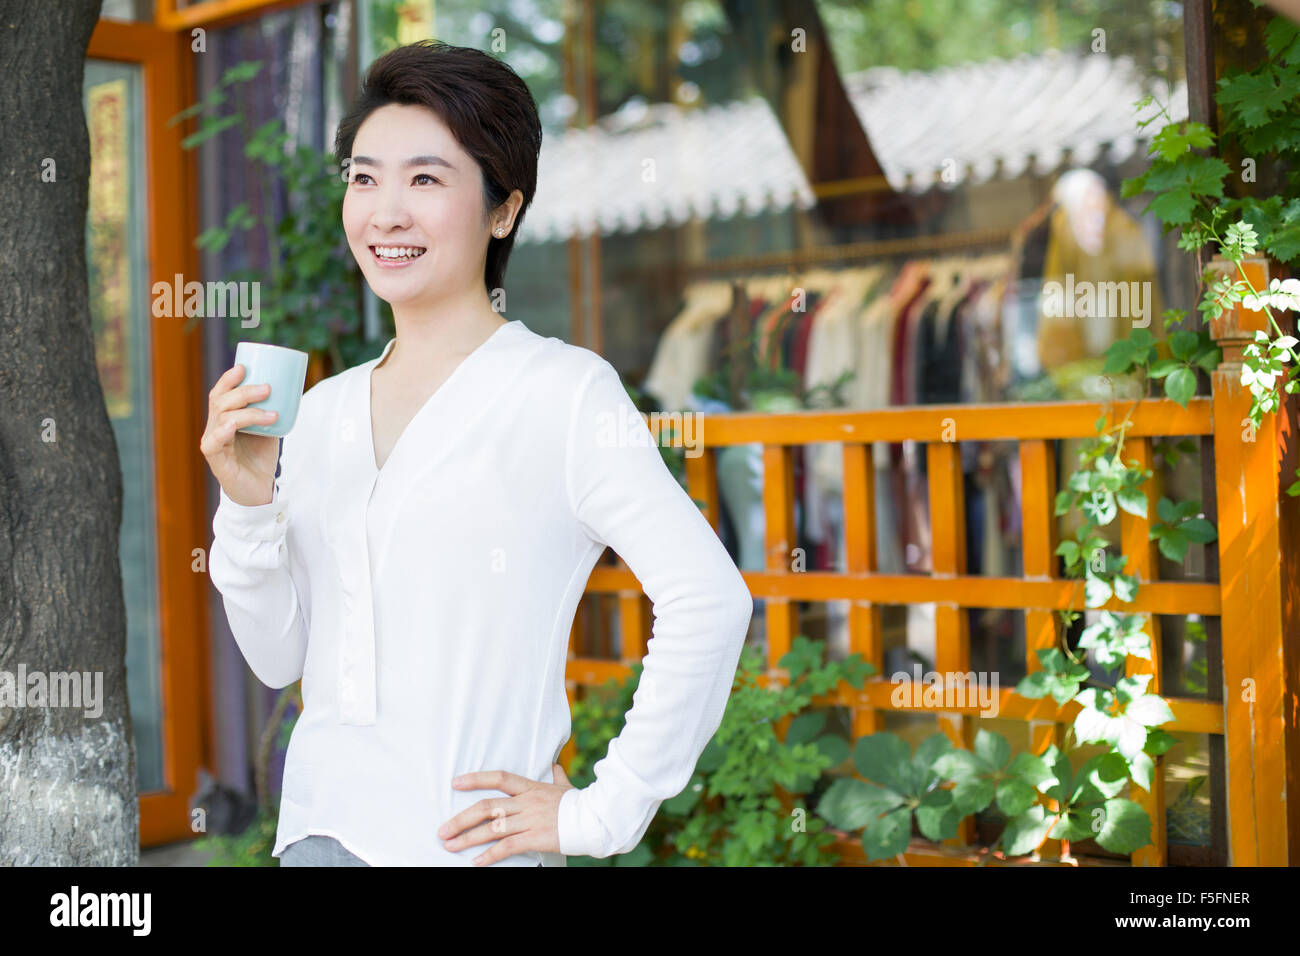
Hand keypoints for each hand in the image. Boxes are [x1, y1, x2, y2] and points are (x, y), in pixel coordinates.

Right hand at [199, 363, 280, 506]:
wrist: (259, 490)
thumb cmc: (261, 458)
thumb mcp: (269, 430)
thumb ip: (272, 412)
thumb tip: (291, 390)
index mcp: (224, 418)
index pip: (220, 394)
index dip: (228, 379)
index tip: (243, 366)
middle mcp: (215, 428)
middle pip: (221, 402)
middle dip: (244, 391)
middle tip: (267, 388)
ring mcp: (213, 443)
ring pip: (222, 418)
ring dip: (247, 412)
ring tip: (272, 413)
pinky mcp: (215, 461)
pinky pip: (213, 442)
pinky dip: (224, 430)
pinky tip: (234, 424)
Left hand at [437, 763, 575, 865]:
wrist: (596, 817)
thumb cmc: (580, 802)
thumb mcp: (564, 785)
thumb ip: (556, 776)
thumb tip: (553, 765)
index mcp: (530, 787)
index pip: (498, 778)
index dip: (475, 779)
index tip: (455, 783)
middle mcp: (526, 802)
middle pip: (486, 807)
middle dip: (461, 819)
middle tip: (443, 830)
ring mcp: (529, 820)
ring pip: (491, 829)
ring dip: (467, 838)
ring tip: (450, 846)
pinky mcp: (535, 838)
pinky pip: (507, 847)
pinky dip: (490, 855)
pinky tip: (477, 862)